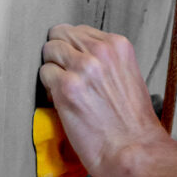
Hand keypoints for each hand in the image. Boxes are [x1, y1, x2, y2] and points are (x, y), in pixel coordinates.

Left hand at [40, 24, 167, 176]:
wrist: (132, 146)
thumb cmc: (132, 119)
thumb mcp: (129, 74)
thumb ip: (108, 60)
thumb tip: (84, 56)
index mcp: (119, 46)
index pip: (81, 30)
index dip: (73, 46)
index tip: (71, 57)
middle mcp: (101, 51)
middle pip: (62, 34)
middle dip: (59, 52)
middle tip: (61, 69)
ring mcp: (83, 67)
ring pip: (50, 50)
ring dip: (52, 67)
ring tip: (61, 85)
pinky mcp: (67, 88)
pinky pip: (44, 74)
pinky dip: (47, 86)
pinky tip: (59, 98)